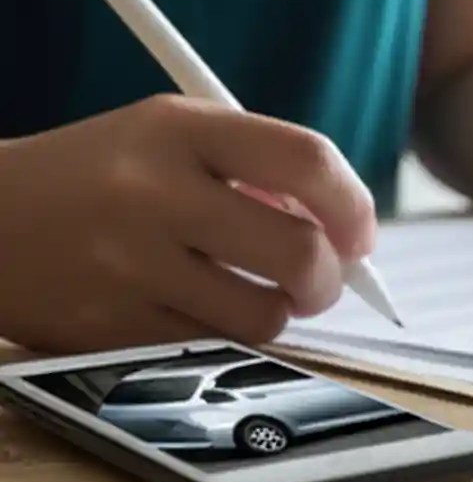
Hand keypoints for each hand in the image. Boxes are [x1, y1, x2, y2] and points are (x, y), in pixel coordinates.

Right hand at [0, 95, 376, 352]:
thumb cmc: (104, 175)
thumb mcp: (172, 135)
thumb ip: (259, 168)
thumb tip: (347, 231)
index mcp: (179, 129)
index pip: (308, 161)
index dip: (354, 206)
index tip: (360, 234)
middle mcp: (154, 193)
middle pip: (300, 251)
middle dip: (330, 278)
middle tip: (320, 279)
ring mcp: (128, 266)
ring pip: (264, 317)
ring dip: (278, 313)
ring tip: (254, 294)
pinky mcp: (108, 329)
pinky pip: (212, 351)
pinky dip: (223, 338)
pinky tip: (199, 311)